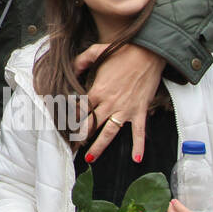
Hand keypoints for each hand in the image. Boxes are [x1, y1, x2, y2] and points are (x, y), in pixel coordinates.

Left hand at [78, 42, 165, 163]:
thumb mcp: (96, 51)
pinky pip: (139, 132)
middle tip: (71, 148)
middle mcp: (109, 103)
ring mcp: (125, 109)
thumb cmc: (122, 52)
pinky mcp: (140, 111)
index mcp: (97, 90)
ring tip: (90, 159)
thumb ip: (80, 61)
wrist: (149, 54)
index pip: (80, 109)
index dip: (71, 118)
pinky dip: (139, 146)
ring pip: (109, 133)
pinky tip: (136, 159)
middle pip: (91, 124)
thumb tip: (69, 69)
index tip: (64, 127)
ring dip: (99, 147)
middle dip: (80, 137)